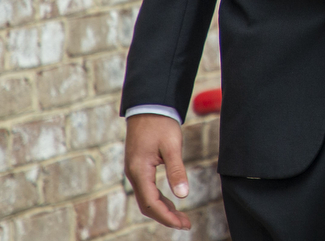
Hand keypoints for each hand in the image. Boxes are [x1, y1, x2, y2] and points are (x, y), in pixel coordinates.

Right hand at [124, 114, 190, 230]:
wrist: (148, 106)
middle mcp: (133, 174)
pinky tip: (171, 201)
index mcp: (139, 171)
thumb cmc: (160, 123)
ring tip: (181, 217)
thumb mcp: (172, 146)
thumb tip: (183, 195)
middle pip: (147, 205)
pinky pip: (147, 189)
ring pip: (147, 198)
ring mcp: (134, 171)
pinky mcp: (138, 167)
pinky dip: (158, 199)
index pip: (151, 203)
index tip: (183, 224)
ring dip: (162, 209)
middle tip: (185, 224)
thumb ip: (177, 170)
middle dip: (166, 216)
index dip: (167, 217)